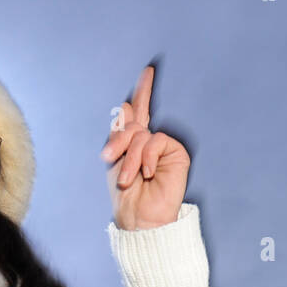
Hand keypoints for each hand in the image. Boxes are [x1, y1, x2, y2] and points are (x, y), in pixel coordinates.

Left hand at [100, 64, 189, 229]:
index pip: (139, 111)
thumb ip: (120, 133)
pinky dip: (147, 157)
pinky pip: (156, 141)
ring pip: (141, 134)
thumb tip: (124, 106)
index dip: (144, 90)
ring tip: (128, 178)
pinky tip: (149, 173)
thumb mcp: (114, 161)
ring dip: (129, 157)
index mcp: (135, 142)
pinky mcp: (176, 153)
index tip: (149, 70)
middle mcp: (150, 141)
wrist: (139, 216)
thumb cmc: (126, 195)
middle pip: (132, 122)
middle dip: (118, 141)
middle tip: (109, 160)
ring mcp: (164, 147)